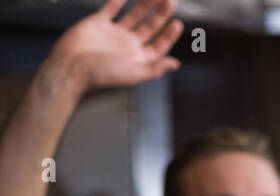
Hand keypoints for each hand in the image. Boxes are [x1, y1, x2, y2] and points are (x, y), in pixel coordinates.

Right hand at [49, 0, 182, 94]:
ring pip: (134, 15)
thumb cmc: (102, 74)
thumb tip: (175, 63)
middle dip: (161, 14)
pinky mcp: (98, 23)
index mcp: (138, 58)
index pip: (159, 44)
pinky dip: (119, 1)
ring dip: (146, 5)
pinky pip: (111, 9)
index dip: (169, 35)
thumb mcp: (134, 74)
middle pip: (150, 27)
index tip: (177, 23)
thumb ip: (155, 68)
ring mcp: (114, 33)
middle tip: (171, 1)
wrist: (71, 65)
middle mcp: (128, 44)